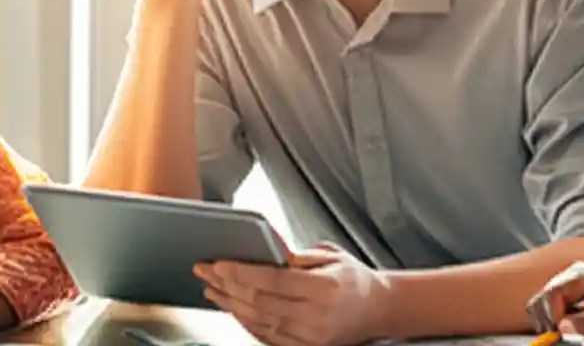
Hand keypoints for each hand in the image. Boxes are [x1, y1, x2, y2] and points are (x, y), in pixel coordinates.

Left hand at [194, 242, 388, 345]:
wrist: (377, 309)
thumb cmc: (354, 279)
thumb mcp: (332, 256)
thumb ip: (298, 255)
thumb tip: (267, 247)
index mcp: (325, 288)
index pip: (273, 280)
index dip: (242, 272)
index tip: (219, 264)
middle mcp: (317, 315)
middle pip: (260, 302)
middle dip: (228, 286)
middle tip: (206, 273)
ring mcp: (310, 336)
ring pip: (259, 321)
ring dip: (230, 305)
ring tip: (212, 290)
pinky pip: (267, 336)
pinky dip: (246, 322)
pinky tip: (233, 310)